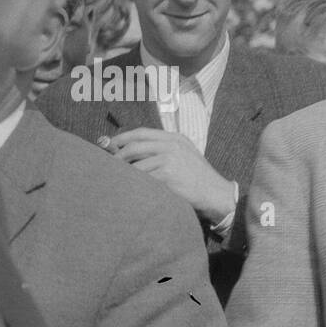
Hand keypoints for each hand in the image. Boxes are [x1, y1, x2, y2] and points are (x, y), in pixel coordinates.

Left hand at [103, 128, 235, 222]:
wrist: (216, 193)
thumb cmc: (198, 179)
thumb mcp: (185, 156)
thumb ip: (164, 150)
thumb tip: (133, 151)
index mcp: (175, 138)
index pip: (142, 132)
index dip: (123, 138)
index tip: (110, 144)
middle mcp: (172, 145)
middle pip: (135, 146)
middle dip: (118, 156)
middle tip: (109, 165)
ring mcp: (170, 158)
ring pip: (137, 164)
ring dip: (125, 173)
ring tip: (119, 179)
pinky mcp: (168, 173)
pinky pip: (144, 178)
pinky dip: (135, 183)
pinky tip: (131, 188)